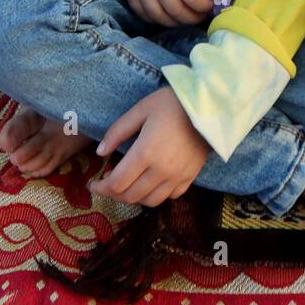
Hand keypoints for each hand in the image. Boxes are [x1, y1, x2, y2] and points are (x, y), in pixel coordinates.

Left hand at [90, 88, 209, 206]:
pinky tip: (151, 182)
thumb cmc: (173, 103)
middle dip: (114, 193)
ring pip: (150, 201)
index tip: (93, 183)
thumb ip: (117, 132)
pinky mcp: (190, 177)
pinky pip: (170, 196)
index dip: (101, 188)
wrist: (211, 106)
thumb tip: (100, 153)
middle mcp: (161, 171)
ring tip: (129, 183)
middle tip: (109, 181)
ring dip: (134, 197)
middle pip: (131, 196)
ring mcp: (177, 176)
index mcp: (145, 153)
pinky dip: (156, 194)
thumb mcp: (141, 110)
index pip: (116, 184)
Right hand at [106, 0, 216, 25]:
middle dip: (193, 18)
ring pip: (160, 17)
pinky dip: (157, 20)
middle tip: (201, 16)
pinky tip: (167, 15)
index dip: (204, 6)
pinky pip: (143, 14)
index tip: (210, 5)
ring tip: (186, 18)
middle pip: (177, 11)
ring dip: (176, 23)